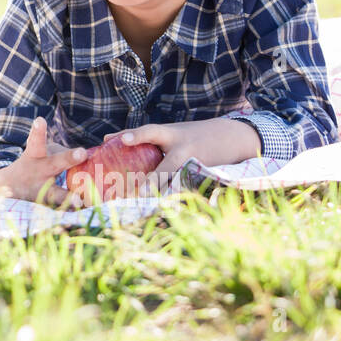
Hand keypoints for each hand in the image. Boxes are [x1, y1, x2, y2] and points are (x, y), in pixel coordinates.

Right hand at [0, 116, 88, 207]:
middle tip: (83, 152)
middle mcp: (38, 172)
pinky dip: (71, 214)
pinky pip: (61, 211)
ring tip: (79, 202)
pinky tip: (83, 216)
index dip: (38, 131)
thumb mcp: (38, 153)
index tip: (40, 121)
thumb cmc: (32, 165)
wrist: (8, 191)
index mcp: (34, 156)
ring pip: (55, 194)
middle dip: (69, 158)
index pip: (36, 141)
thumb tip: (89, 154)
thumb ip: (59, 152)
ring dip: (67, 197)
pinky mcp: (46, 207)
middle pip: (54, 164)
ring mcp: (41, 191)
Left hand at [108, 118, 260, 195]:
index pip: (150, 132)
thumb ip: (143, 136)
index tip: (119, 140)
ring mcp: (195, 164)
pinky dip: (174, 199)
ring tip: (146, 209)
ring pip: (177, 184)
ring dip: (163, 196)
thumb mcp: (170, 131)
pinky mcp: (204, 176)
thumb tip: (107, 138)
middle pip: (166, 168)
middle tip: (131, 194)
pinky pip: (186, 190)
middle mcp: (183, 148)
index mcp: (171, 134)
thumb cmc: (190, 135)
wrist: (233, 136)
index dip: (135, 135)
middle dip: (151, 183)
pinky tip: (162, 209)